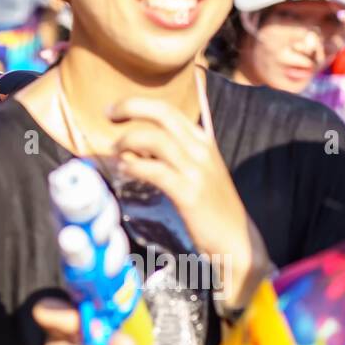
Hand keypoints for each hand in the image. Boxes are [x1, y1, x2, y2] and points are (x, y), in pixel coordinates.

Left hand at [109, 97, 270, 307]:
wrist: (236, 240)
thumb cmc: (210, 207)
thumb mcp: (195, 172)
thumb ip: (169, 156)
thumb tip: (134, 146)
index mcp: (202, 140)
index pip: (168, 109)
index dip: (138, 104)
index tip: (115, 110)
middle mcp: (201, 148)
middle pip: (161, 113)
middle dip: (130, 107)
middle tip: (108, 115)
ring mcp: (196, 169)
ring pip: (155, 138)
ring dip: (127, 140)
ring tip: (114, 151)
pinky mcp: (189, 192)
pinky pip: (154, 170)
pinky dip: (134, 166)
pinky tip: (124, 169)